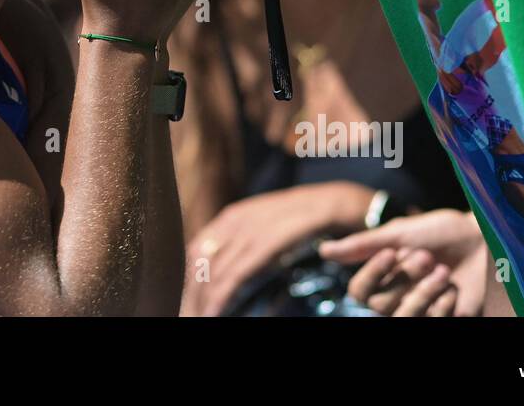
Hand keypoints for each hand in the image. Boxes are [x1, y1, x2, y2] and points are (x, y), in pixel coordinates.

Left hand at [181, 183, 365, 316]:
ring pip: (215, 271)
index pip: (195, 252)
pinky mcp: (269, 239)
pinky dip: (223, 295)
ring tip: (197, 320)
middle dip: (191, 295)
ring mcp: (251, 228)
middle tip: (185, 317)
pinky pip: (238, 272)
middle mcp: (235, 221)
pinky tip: (215, 312)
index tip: (185, 305)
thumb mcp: (266, 229)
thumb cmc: (304, 220)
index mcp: (231, 218)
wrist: (338, 202)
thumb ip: (244, 244)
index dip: (186, 281)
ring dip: (203, 301)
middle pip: (200, 263)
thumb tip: (223, 270)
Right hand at [318, 209, 486, 315]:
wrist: (481, 241)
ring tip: (442, 271)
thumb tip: (323, 250)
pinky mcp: (441, 318)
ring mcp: (419, 310)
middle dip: (405, 277)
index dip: (371, 274)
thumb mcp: (399, 233)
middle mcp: (396, 295)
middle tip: (427, 256)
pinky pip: (432, 321)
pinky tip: (454, 288)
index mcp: (382, 275)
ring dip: (423, 293)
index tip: (392, 252)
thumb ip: (363, 245)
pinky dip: (443, 304)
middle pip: (381, 304)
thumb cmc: (440, 232)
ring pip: (404, 316)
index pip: (358, 291)